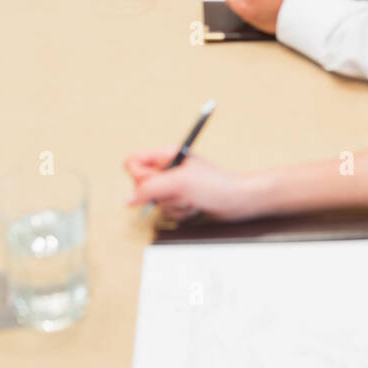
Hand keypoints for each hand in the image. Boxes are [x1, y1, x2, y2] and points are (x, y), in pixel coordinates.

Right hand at [124, 148, 260, 221]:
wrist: (239, 200)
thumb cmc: (216, 185)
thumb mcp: (179, 183)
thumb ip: (149, 189)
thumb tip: (128, 200)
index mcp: (167, 154)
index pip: (134, 163)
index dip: (141, 178)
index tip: (159, 183)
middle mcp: (169, 168)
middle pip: (142, 186)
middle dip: (160, 195)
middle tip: (180, 192)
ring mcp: (175, 185)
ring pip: (155, 202)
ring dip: (174, 206)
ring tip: (191, 200)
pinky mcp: (182, 200)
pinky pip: (167, 211)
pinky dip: (180, 213)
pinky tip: (195, 207)